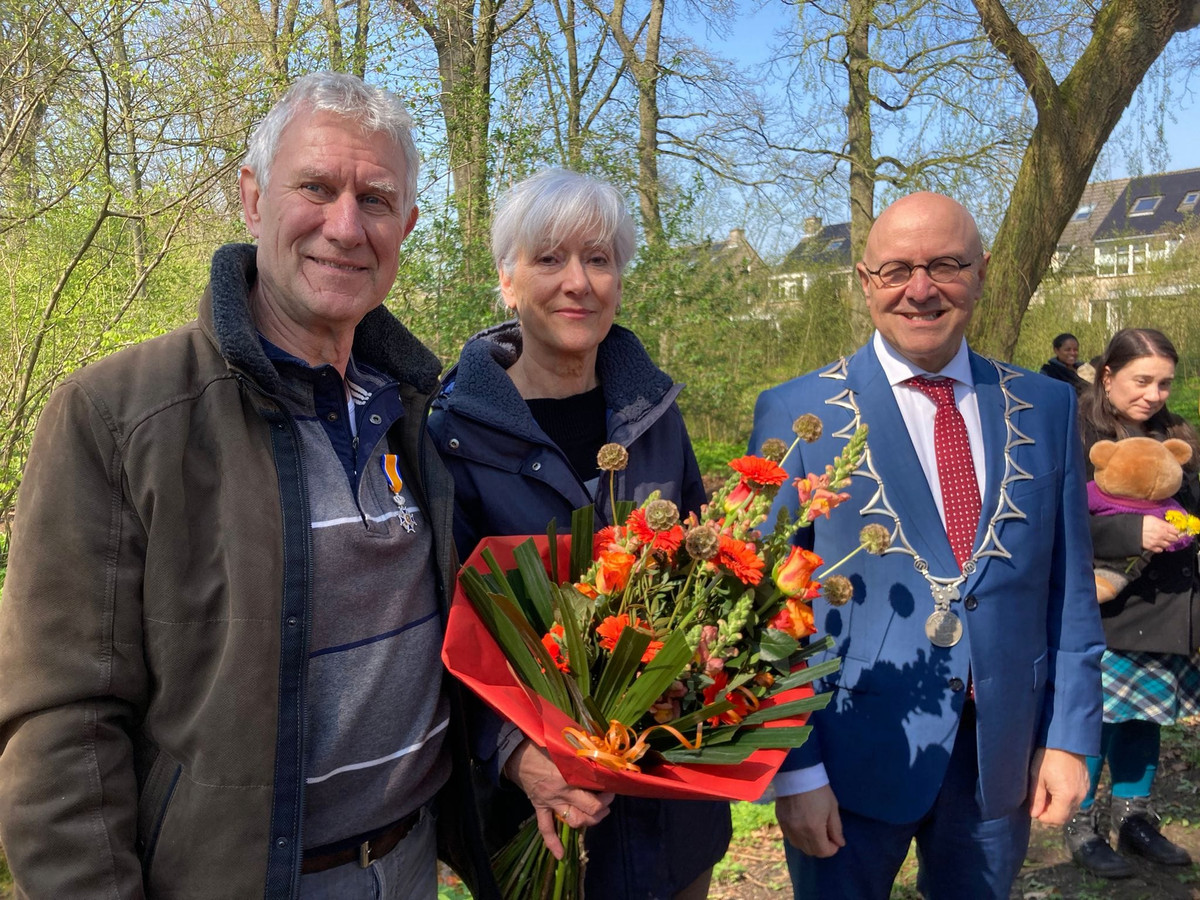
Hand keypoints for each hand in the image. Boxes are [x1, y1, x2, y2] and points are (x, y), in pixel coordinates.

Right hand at [502, 739, 613, 858]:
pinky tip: (560, 855)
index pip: (593, 793)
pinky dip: (552, 842)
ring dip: (588, 821)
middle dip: (602, 809)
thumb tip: (601, 758)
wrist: (516, 754)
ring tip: (597, 815)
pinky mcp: (539, 807)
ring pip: (573, 821)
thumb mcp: (565, 748)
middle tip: (608, 802)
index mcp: (567, 776)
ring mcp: (549, 802)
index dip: (607, 794)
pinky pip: (545, 828)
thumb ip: (581, 756)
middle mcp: (560, 793)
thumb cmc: (542, 746)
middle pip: (588, 810)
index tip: (612, 786)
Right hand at [775, 784, 844, 857]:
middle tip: (826, 836)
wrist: (797, 773)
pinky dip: (798, 837)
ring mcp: (787, 827)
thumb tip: (840, 843)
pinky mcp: (780, 820)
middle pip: (811, 851)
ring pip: (799, 846)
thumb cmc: (819, 790)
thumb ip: (836, 828)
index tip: (835, 841)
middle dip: (821, 848)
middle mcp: (798, 832)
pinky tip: (802, 826)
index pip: (823, 852)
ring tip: (814, 832)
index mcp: (813, 829)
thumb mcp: (832, 808)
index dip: (832, 849)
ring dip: (809, 844)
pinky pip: (789, 837)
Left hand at [1028, 747, 1088, 824]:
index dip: (1044, 817)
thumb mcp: (1037, 777)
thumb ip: (1036, 798)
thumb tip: (1035, 814)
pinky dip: (1066, 799)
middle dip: (1051, 814)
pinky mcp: (1086, 784)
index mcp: (1067, 797)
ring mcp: (1085, 791)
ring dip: (1059, 807)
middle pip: (1066, 816)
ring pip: (1071, 808)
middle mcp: (1079, 797)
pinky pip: (1076, 799)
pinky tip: (1056, 788)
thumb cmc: (1048, 756)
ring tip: (1046, 793)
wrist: (1065, 740)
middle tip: (1039, 803)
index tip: (1034, 809)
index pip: (1057, 819)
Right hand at [1142, 515, 1180, 552]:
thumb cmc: (1141, 522)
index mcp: (1163, 527)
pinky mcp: (1151, 547)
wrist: (1131, 529)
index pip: (1176, 531)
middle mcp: (1162, 535)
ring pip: (1168, 545)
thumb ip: (1162, 522)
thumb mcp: (1153, 518)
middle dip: (1173, 537)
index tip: (1174, 531)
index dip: (1176, 531)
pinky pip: (1160, 550)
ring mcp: (1157, 542)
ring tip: (1164, 541)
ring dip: (1167, 543)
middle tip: (1171, 536)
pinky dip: (1160, 548)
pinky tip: (1158, 545)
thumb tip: (1169, 525)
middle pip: (1174, 539)